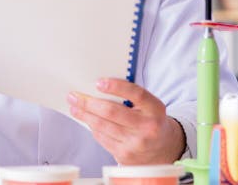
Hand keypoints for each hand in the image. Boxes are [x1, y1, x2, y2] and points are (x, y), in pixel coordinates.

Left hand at [68, 78, 184, 163]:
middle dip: (89, 103)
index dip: (117, 87)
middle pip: (112, 112)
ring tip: (75, 107)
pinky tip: (87, 120)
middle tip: (75, 96)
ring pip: (103, 126)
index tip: (99, 82)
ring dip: (85, 115)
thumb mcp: (150, 106)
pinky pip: (102, 138)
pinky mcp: (125, 155)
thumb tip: (100, 87)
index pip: (137, 94)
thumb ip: (131, 96)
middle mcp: (147, 127)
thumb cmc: (151, 120)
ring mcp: (136, 143)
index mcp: (155, 109)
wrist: (163, 147)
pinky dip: (93, 128)